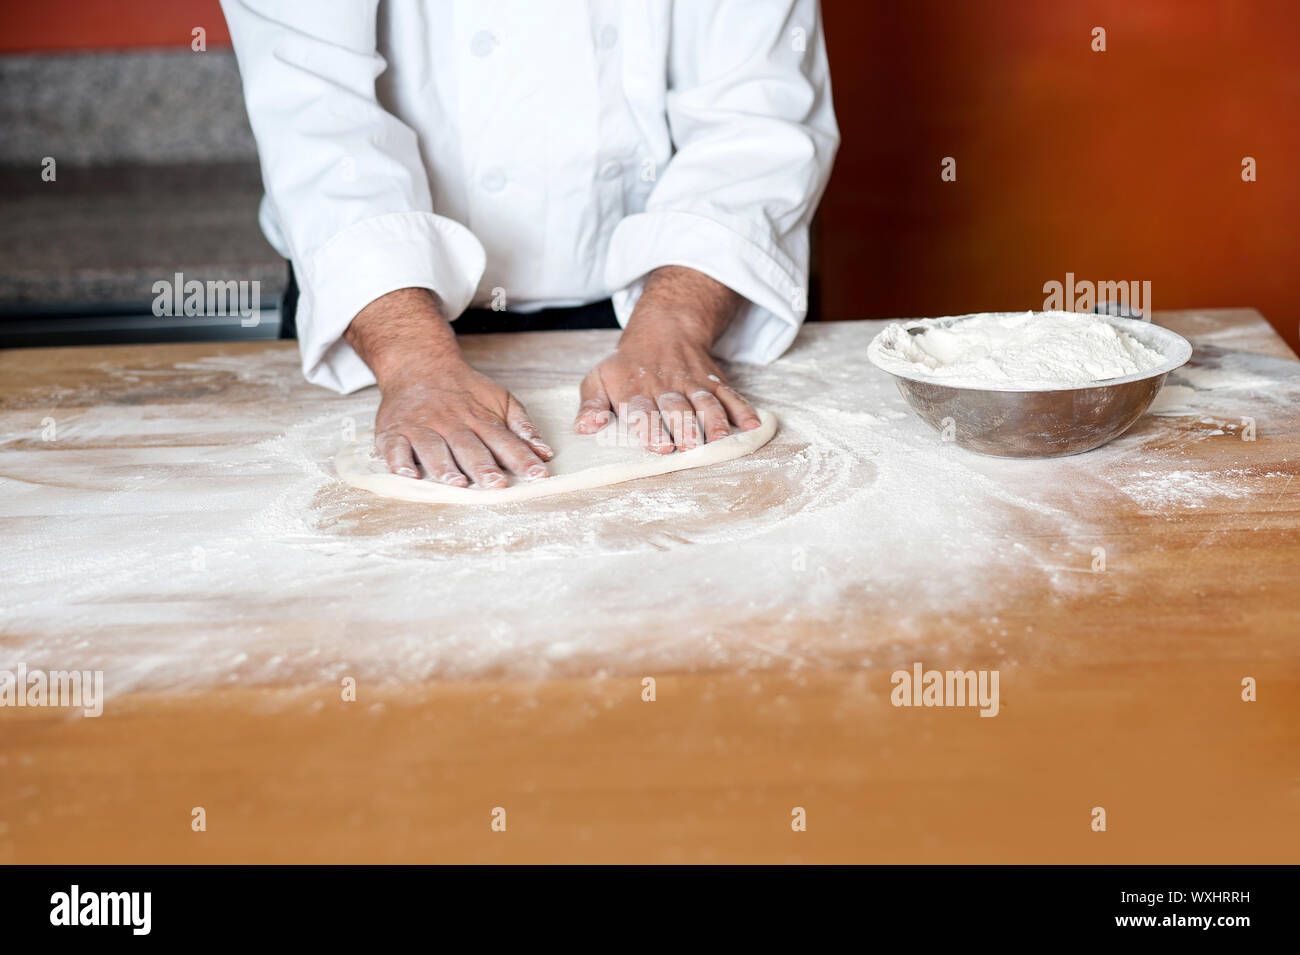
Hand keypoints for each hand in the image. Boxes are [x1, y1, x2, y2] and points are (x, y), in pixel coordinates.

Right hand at [345, 288, 552, 485]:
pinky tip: (408, 475)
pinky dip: (399, 461)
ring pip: (433, 448)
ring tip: (457, 483)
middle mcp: (451, 423)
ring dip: (444, 466)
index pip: (505, 441)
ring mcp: (421, 426)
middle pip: (469, 446)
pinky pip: (395, 447)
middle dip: (483, 466)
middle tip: (497, 484)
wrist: (420, 364)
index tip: (537, 475)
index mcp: (480, 418)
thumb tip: (545, 453)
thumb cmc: (465, 391)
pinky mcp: (394, 430)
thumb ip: (522, 426)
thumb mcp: (501, 400)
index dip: (521, 458)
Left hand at [574, 267, 761, 452]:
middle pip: (677, 408)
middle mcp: (665, 386)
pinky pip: (730, 394)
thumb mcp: (598, 379)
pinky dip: (743, 409)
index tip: (658, 446)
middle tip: (690, 447)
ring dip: (714, 421)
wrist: (663, 329)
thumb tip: (586, 427)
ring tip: (721, 440)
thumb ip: (591, 405)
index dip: (650, 428)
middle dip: (684, 427)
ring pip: (705, 402)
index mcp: (634, 388)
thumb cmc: (626, 366)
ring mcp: (692, 383)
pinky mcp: (713, 381)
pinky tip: (753, 425)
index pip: (641, 409)